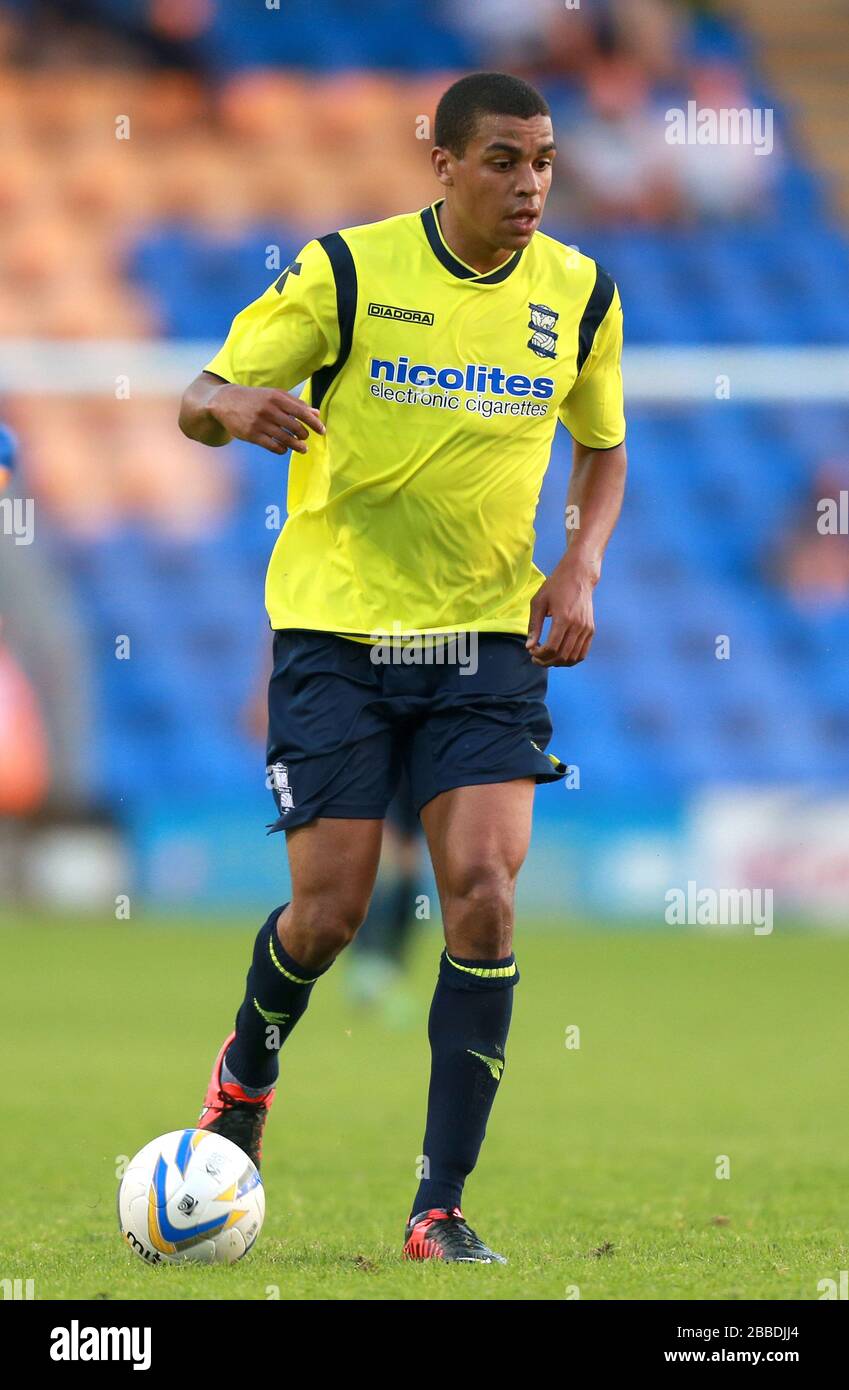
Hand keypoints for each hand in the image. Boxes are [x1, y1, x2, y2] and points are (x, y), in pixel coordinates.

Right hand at [209, 384, 324, 455]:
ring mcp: (260, 423)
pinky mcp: (252, 435)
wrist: (225, 402)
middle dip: (304, 435)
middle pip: (295, 427)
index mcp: (276, 397)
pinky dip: (282, 449)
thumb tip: (317, 414)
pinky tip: (284, 448)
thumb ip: (296, 404)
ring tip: (302, 449)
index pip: (301, 412)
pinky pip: (274, 446)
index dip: (314, 423)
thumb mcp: (274, 396)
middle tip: (305, 438)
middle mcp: (269, 409)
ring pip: (286, 439)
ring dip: (297, 446)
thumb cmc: (256, 399)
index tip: (322, 431)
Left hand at [525, 553, 598, 666]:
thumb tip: (529, 646)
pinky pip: (582, 653)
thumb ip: (534, 626)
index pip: (552, 647)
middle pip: (562, 655)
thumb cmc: (556, 586)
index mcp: (563, 618)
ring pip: (573, 658)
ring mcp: (586, 629)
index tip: (532, 651)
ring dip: (558, 663)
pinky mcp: (591, 630)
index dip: (540, 655)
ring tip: (547, 658)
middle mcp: (577, 626)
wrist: (579, 576)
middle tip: (536, 659)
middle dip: (546, 661)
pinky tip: (560, 655)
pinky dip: (570, 659)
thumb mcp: (539, 602)